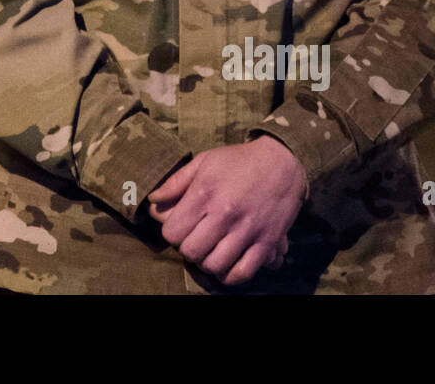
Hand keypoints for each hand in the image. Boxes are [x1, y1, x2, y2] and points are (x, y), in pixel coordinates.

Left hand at [147, 135, 306, 285]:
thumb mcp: (204, 162)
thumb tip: (153, 200)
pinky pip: (243, 271)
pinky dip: (231, 274)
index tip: (180, 227)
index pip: (172, 232)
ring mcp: (247, 229)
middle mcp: (224, 213)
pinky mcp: (266, 241)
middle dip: (188, 248)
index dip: (171, 233)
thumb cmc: (238, 161)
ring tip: (210, 250)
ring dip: (208, 262)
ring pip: (215, 265)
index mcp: (204, 193)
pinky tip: (227, 264)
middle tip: (195, 239)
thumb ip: (176, 182)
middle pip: (191, 251)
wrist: (281, 161)